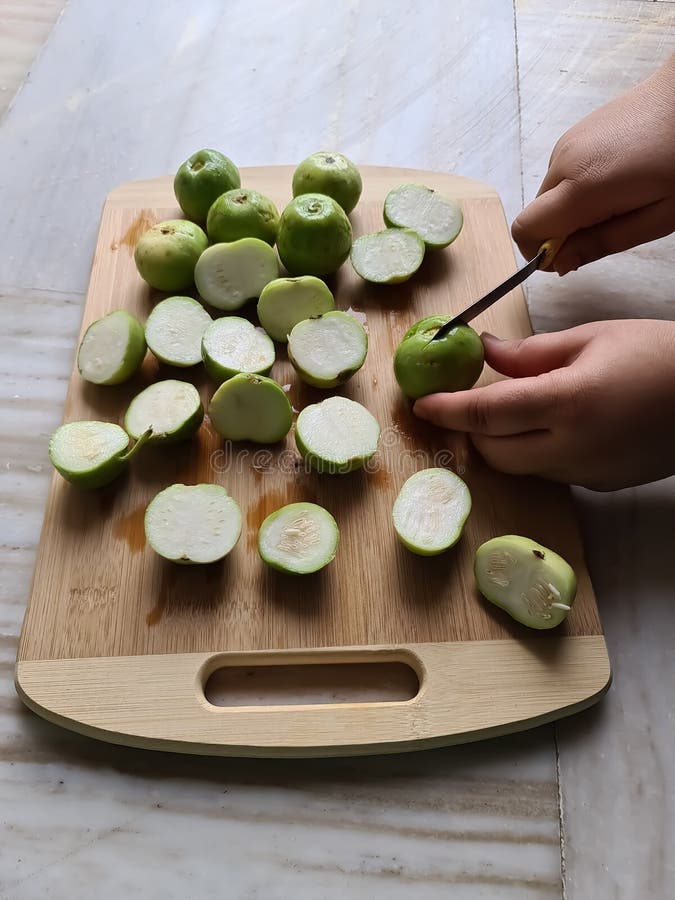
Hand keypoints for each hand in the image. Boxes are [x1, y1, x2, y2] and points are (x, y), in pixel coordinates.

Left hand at [413, 321, 674, 490]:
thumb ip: (530, 354)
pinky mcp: (599, 484)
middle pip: (493, 451)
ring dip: (503, 442)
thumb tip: (484, 353)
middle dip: (472, 430)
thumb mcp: (591, 338)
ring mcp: (586, 472)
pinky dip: (535, 452)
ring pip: (519, 467)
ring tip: (517, 408)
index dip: (447, 410)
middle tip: (471, 401)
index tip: (421, 405)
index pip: (486, 413)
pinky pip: (549, 473)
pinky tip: (555, 426)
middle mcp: (571, 447)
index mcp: (567, 403)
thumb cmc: (657, 354)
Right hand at [512, 55, 674, 274]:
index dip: (540, 252)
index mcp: (582, 187)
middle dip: (561, 231)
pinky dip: (576, 187)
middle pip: (536, 215)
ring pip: (548, 196)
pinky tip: (613, 176)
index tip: (572, 254)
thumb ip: (603, 242)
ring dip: (571, 208)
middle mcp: (563, 162)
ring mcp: (566, 143)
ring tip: (618, 195)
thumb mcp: (657, 216)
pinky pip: (559, 175)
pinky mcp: (573, 133)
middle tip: (610, 223)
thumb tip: (559, 263)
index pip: (525, 230)